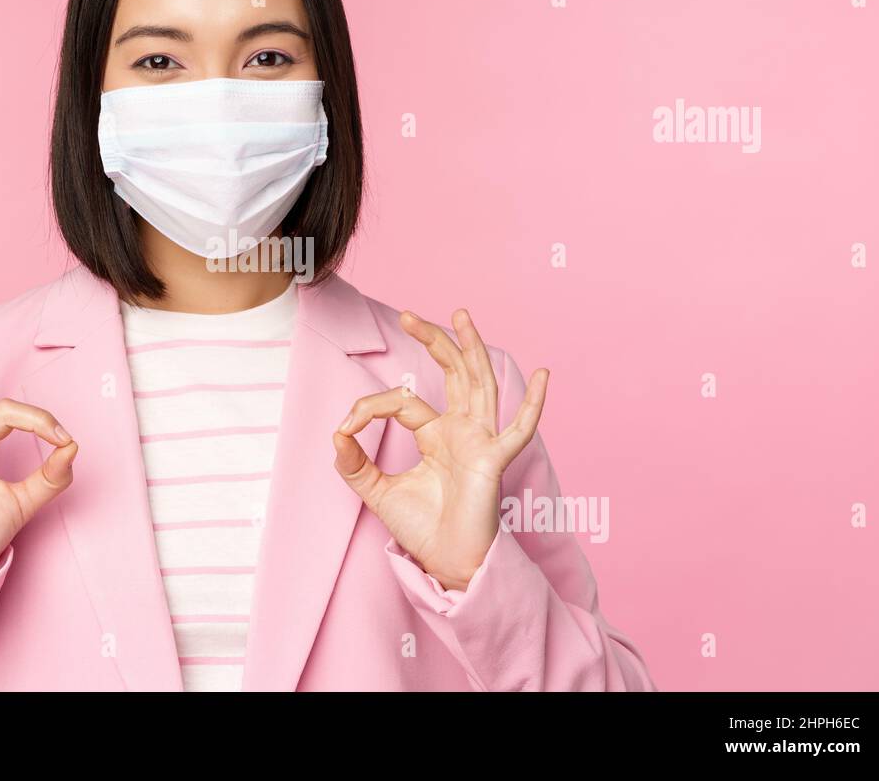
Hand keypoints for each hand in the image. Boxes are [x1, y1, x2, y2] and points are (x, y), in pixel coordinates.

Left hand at [332, 309, 548, 591]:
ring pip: (479, 384)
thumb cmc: (422, 529)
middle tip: (409, 315)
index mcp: (436, 434)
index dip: (371, 407)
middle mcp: (461, 431)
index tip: (345, 425)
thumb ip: (355, 464)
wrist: (445, 563)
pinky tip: (542, 376)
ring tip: (461, 316)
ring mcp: (481, 442)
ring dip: (471, 349)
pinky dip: (532, 404)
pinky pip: (519, 430)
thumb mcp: (377, 491)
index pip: (404, 401)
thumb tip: (336, 434)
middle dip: (433, 342)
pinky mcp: (494, 461)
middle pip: (452, 374)